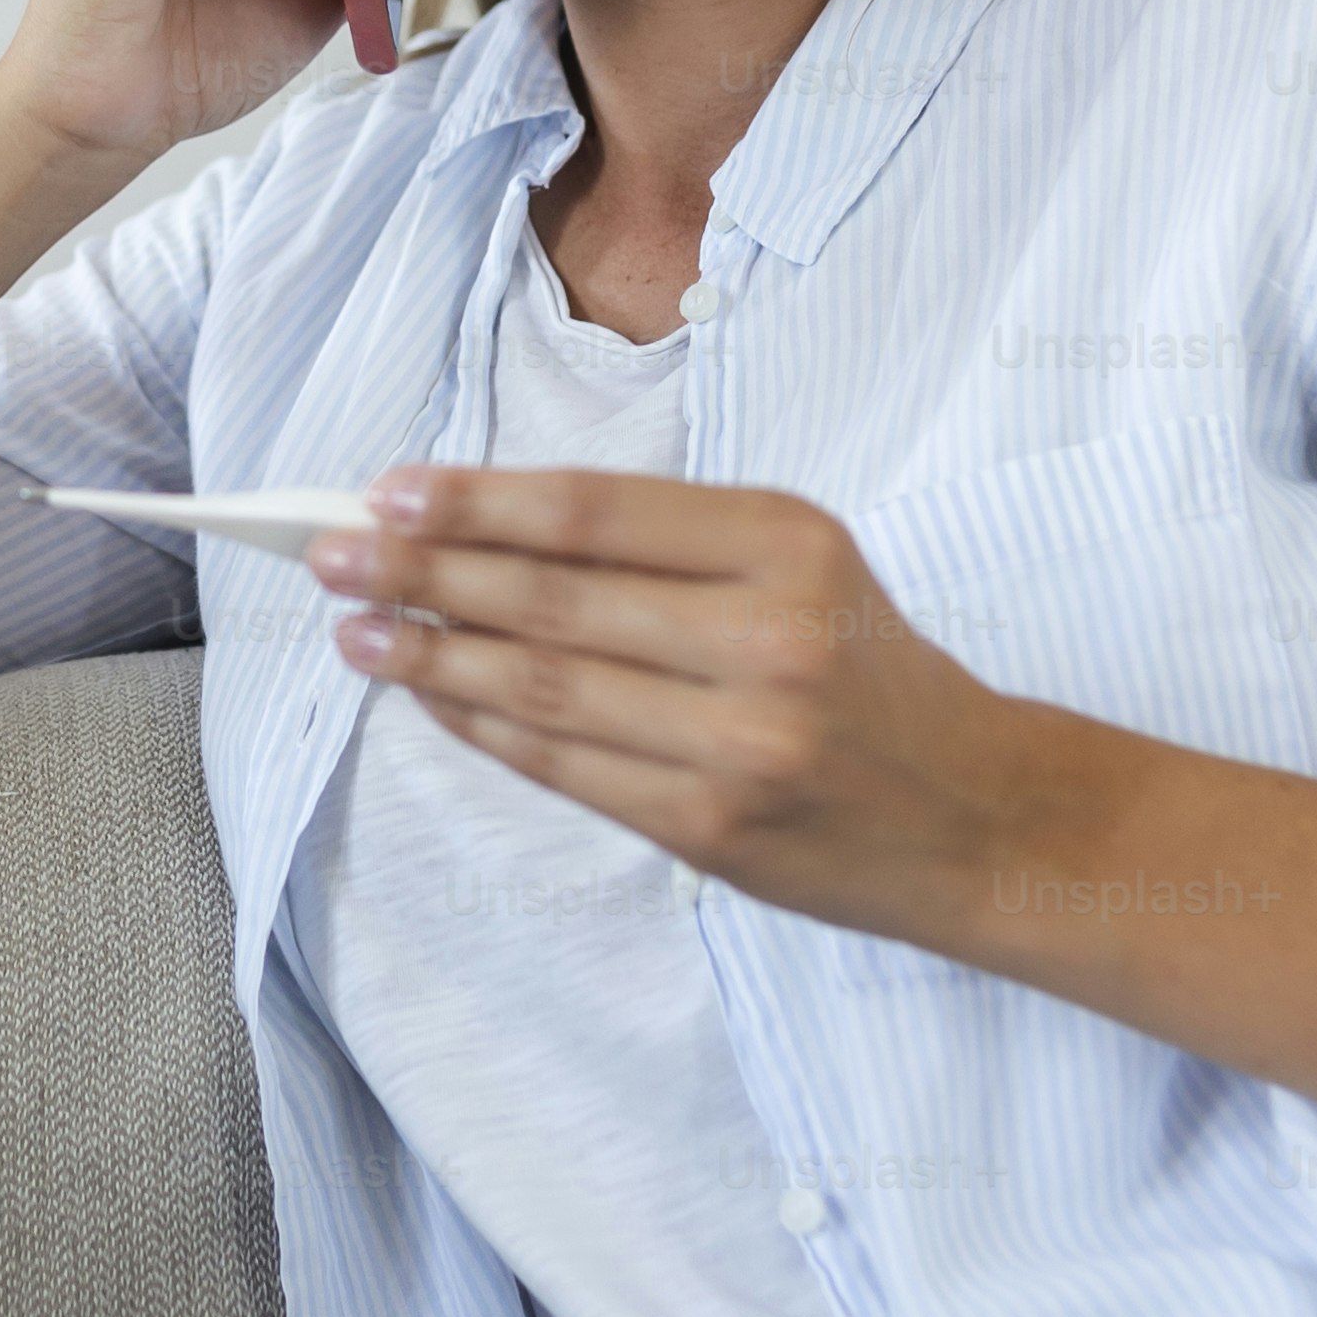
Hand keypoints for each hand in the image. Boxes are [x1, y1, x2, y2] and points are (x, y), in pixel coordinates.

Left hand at [305, 465, 1061, 939]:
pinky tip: (430, 699)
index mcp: (788, 544)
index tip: (387, 490)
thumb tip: (484, 526)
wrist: (984, 815)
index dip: (476, 500)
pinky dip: (485, 731)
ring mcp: (738, 741)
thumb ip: (664, 546)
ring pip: (544, 688)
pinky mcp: (712, 827)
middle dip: (424, 571)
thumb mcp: (800, 567)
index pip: (594, 511)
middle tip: (331, 555)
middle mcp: (767, 636)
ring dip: (433, 657)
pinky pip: (567, 768)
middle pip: (552, 597)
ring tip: (357, 631)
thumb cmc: (871, 673)